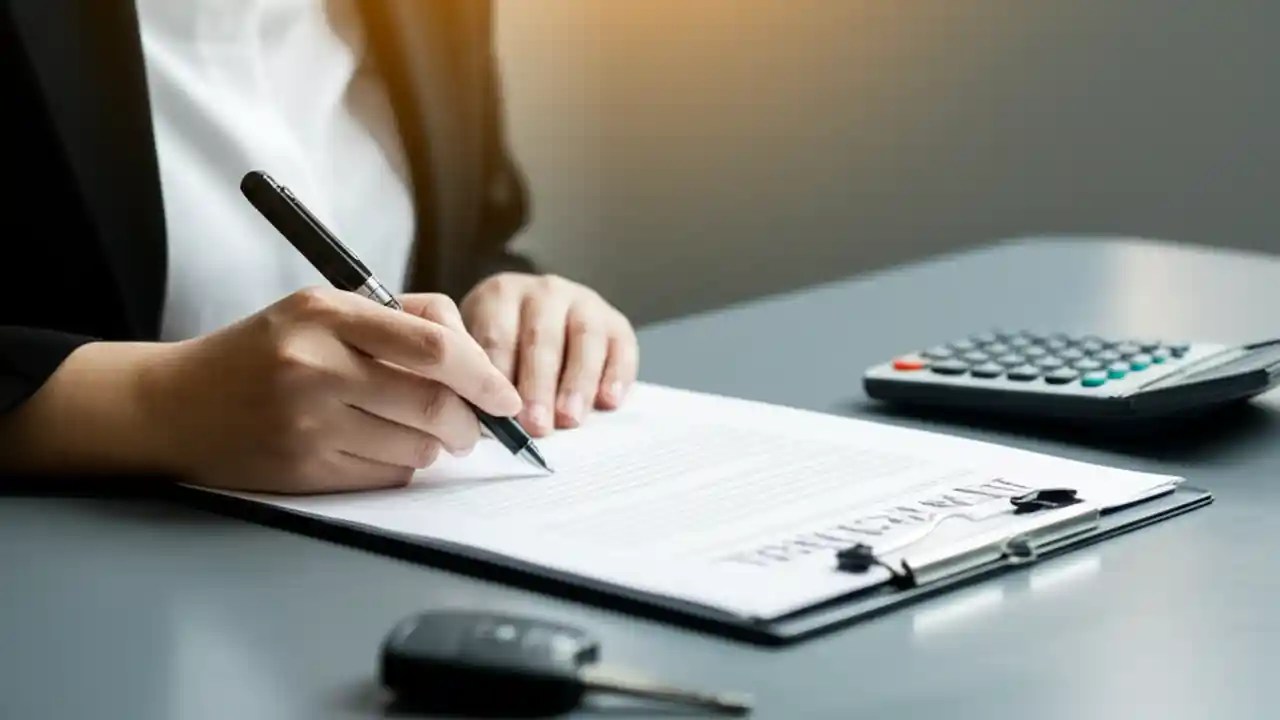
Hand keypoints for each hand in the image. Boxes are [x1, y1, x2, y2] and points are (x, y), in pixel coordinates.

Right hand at [143, 289, 521, 492]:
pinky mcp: (301, 469)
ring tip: (419, 433)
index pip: (434, 347)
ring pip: (415, 447)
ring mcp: (306, 422)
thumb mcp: (321, 310)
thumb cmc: (263, 353)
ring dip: (434, 446)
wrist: (173, 404)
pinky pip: (384, 476)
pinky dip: (400, 466)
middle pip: (433, 404)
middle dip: (469, 423)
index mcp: (327, 314)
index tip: (504, 396)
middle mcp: (316, 365)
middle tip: (473, 427)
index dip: (484, 375)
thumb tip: (477, 361)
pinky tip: (378, 448)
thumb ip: (400, 322)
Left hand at [460, 273, 637, 436]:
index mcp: (501, 295)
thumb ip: (482, 383)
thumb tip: (486, 424)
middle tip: (537, 425)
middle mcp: (544, 291)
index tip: (502, 413)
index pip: (497, 335)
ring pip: (584, 338)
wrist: (542, 327)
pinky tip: (608, 403)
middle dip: (539, 385)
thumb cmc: (504, 351)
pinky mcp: (617, 322)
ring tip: (570, 419)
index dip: (499, 377)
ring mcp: (584, 303)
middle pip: (541, 338)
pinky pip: (622, 347)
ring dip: (577, 383)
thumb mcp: (481, 356)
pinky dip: (617, 376)